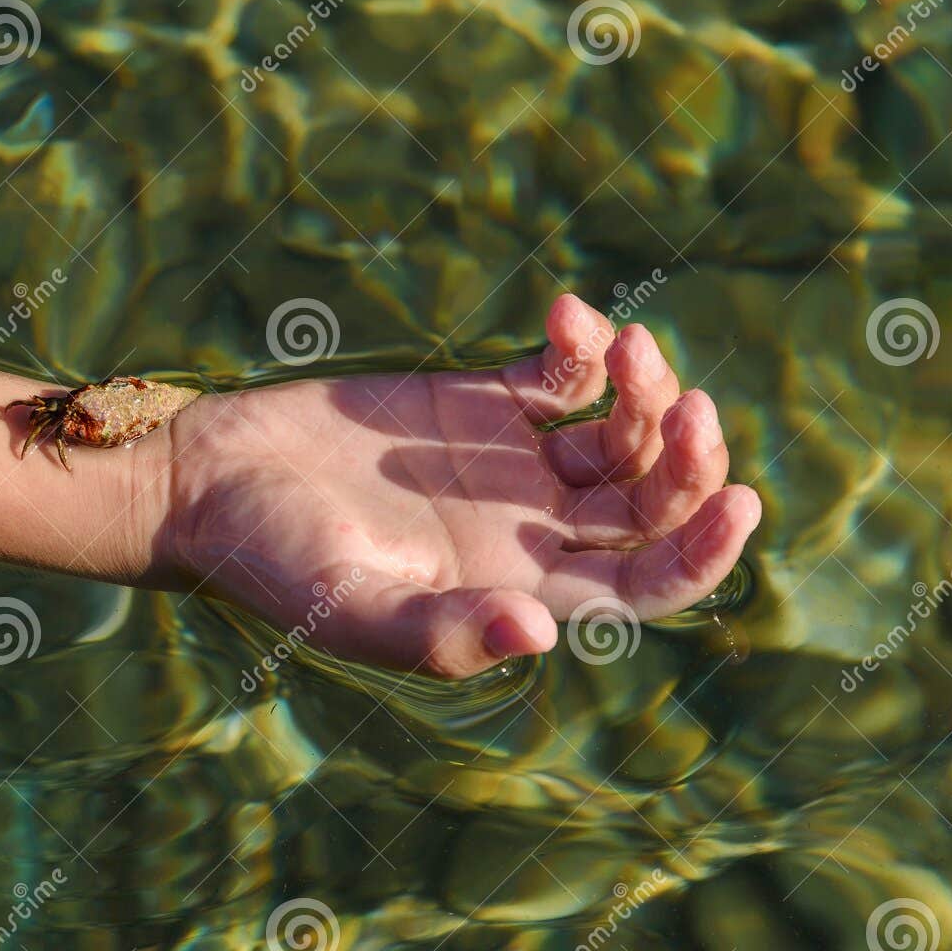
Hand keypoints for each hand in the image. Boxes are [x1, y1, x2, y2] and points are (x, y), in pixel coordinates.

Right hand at [157, 295, 761, 678]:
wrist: (210, 480)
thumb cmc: (269, 558)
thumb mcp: (349, 608)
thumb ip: (439, 634)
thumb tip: (543, 634)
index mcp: (516, 594)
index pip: (645, 587)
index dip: (706, 553)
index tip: (741, 497)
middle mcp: (530, 536)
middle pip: (653, 505)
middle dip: (691, 459)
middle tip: (686, 403)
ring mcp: (510, 468)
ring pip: (625, 435)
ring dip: (647, 391)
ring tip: (624, 346)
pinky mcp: (477, 405)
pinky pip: (562, 378)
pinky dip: (583, 347)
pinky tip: (567, 316)